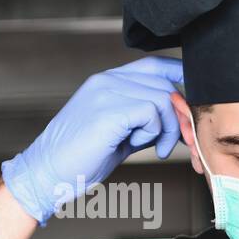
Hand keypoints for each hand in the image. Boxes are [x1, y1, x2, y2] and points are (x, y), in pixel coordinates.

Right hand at [1, 56, 183, 224]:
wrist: (47, 173)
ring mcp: (106, 92)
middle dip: (178, 116)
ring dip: (167, 128)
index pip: (153, 65)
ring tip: (156, 148)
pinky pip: (151, 113)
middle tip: (174, 142)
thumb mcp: (119, 133)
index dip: (178, 76)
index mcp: (107, 81)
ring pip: (161, 99)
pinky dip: (154, 133)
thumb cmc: (81, 158)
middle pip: (163, 84)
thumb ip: (144, 120)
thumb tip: (177, 120)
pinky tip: (140, 147)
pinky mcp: (109, 111)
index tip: (191, 99)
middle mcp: (106, 80)